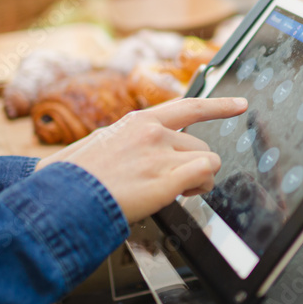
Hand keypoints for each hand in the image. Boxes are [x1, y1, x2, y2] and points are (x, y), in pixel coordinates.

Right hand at [36, 97, 247, 222]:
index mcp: (137, 122)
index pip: (188, 106)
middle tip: (178, 183)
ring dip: (199, 178)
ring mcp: (161, 154)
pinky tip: (186, 193)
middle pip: (199, 143)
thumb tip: (117, 151)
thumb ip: (118, 144)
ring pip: (207, 159)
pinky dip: (202, 185)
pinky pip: (205, 173)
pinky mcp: (167, 179)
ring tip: (180, 191)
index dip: (218, 107)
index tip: (240, 105)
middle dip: (194, 164)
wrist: (62, 198)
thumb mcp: (94, 147)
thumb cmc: (71, 180)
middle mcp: (153, 132)